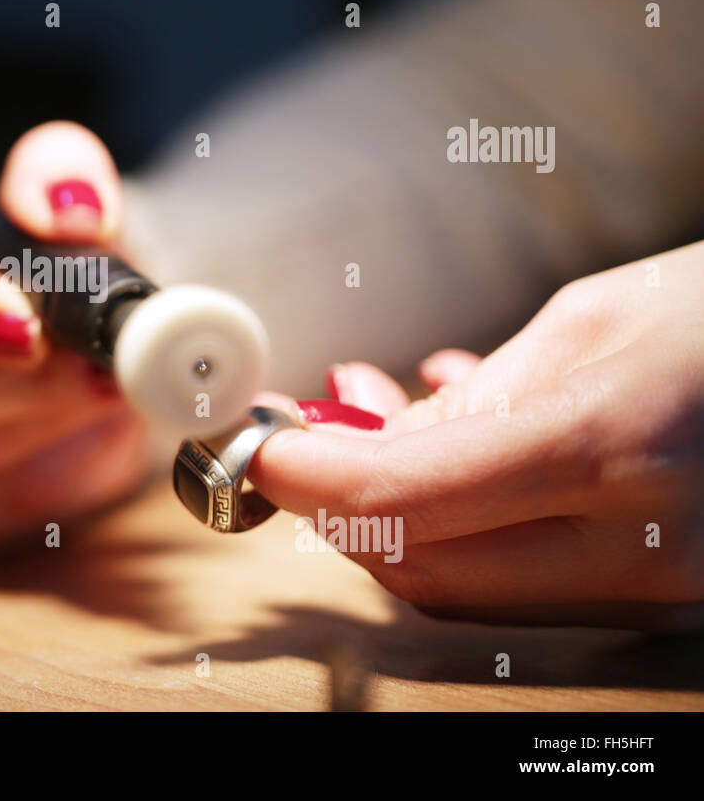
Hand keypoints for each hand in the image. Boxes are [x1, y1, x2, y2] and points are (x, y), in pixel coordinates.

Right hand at [0, 123, 146, 554]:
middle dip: (17, 382)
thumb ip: (57, 174)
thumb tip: (73, 212)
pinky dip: (67, 467)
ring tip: (111, 378)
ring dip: (53, 422)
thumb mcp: (32, 197)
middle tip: (104, 357)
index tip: (24, 317)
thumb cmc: (5, 260)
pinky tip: (93, 423)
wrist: (26, 335)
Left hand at [250, 241, 703, 630]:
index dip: (309, 477)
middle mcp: (641, 542)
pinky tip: (447, 455)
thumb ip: (470, 402)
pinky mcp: (661, 599)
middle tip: (301, 439)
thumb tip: (362, 448)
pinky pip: (522, 584)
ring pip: (463, 588)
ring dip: (390, 520)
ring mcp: (659, 587)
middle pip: (422, 566)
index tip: (258, 446)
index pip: (408, 498)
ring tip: (376, 420)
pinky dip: (457, 533)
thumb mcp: (588, 322)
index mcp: (614, 444)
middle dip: (336, 507)